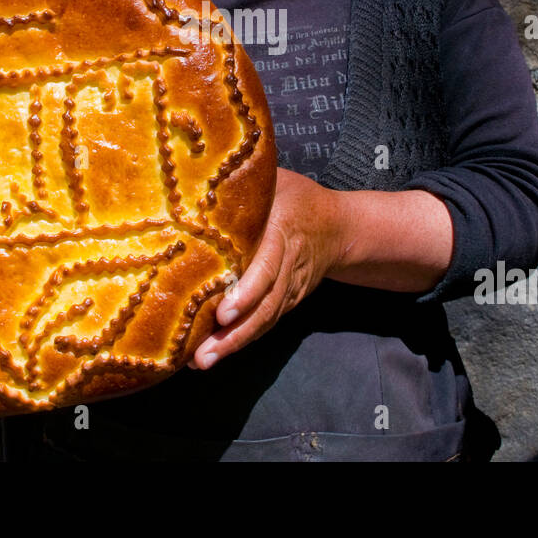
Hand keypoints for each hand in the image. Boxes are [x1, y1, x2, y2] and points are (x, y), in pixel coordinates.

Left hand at [188, 168, 341, 369]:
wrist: (341, 228)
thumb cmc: (298, 196)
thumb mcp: (276, 179)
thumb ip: (244, 182)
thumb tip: (196, 174)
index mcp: (284, 231)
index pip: (266, 267)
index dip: (246, 293)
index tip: (223, 313)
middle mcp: (289, 265)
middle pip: (264, 306)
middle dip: (234, 334)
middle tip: (203, 355)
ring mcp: (290, 289)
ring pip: (265, 321)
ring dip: (235, 344)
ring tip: (202, 362)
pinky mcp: (288, 301)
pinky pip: (266, 323)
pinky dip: (243, 339)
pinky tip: (215, 352)